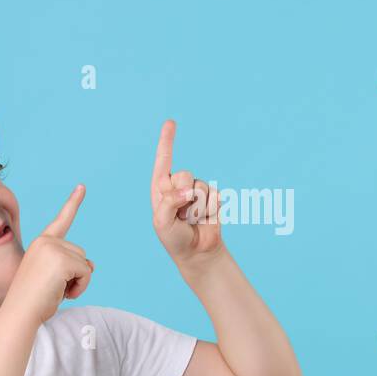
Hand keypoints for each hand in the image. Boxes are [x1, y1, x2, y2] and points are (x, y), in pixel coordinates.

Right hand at [10, 184, 94, 324]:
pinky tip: (63, 293)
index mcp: (41, 243)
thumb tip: (92, 264)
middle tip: (55, 287)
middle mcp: (46, 241)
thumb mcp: (55, 278)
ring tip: (57, 290)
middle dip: (76, 274)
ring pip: (85, 263)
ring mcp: (53, 248)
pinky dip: (81, 287)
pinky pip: (87, 273)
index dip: (73, 203)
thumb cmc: (33, 300)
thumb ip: (71, 266)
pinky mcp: (62, 260)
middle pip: (81, 253)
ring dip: (79, 282)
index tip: (82, 187)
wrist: (20, 312)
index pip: (61, 220)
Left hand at [150, 120, 223, 268]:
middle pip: (184, 174)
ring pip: (201, 186)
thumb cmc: (174, 238)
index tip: (171, 123)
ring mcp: (196, 191)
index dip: (167, 141)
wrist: (196, 252)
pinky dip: (210, 210)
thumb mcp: (162, 221)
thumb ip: (170, 202)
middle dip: (184, 195)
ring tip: (192, 219)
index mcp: (161, 188)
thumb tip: (189, 190)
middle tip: (181, 215)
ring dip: (196, 207)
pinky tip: (205, 219)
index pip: (163, 160)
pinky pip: (215, 195)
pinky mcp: (213, 198)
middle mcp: (178, 186)